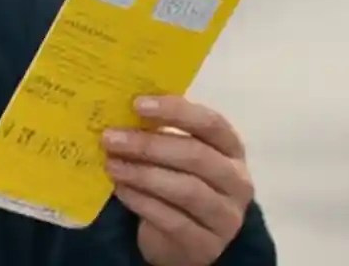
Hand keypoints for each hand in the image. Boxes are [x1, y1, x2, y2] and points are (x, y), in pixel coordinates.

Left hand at [102, 96, 253, 265]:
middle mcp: (237, 181)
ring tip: (112, 165)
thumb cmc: (180, 184)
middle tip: (111, 138)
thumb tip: (122, 108)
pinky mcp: (206, 244)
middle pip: (196, 155)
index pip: (210, 123)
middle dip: (149, 145)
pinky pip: (172, 220)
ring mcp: (226, 216)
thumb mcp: (178, 156)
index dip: (176, 111)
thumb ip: (162, 132)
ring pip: (186, 190)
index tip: (138, 104)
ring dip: (143, 174)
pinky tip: (121, 190)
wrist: (186, 242)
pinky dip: (142, 202)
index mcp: (231, 149)